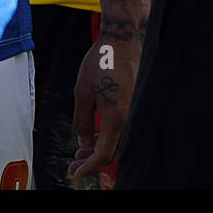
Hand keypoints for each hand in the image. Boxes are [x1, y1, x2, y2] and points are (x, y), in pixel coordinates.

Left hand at [70, 32, 141, 180]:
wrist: (123, 39)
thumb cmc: (101, 60)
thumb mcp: (82, 91)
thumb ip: (83, 121)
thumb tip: (84, 142)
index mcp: (117, 116)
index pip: (103, 154)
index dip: (88, 167)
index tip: (74, 174)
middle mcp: (131, 117)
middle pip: (113, 152)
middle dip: (92, 160)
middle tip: (74, 163)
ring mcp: (136, 110)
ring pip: (120, 141)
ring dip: (101, 148)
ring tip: (82, 149)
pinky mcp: (137, 103)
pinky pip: (125, 128)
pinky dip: (111, 136)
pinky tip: (97, 134)